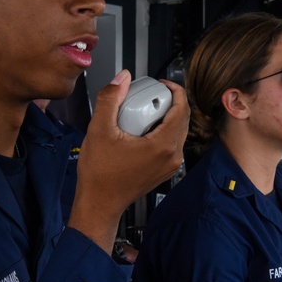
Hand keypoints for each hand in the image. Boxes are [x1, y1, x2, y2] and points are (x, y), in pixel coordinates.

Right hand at [68, 70, 188, 251]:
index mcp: (163, 145)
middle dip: (170, 101)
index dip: (175, 90)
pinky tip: (141, 129)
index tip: (162, 84)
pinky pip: (170, 144)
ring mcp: (169, 165)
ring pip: (177, 131)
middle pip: (182, 119)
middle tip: (152, 93)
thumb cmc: (100, 175)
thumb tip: (122, 78)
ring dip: (166, 116)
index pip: (182, 108)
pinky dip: (162, 131)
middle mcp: (172, 156)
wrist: (99, 203)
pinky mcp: (163, 170)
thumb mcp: (99, 129)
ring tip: (145, 109)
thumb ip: (110, 99)